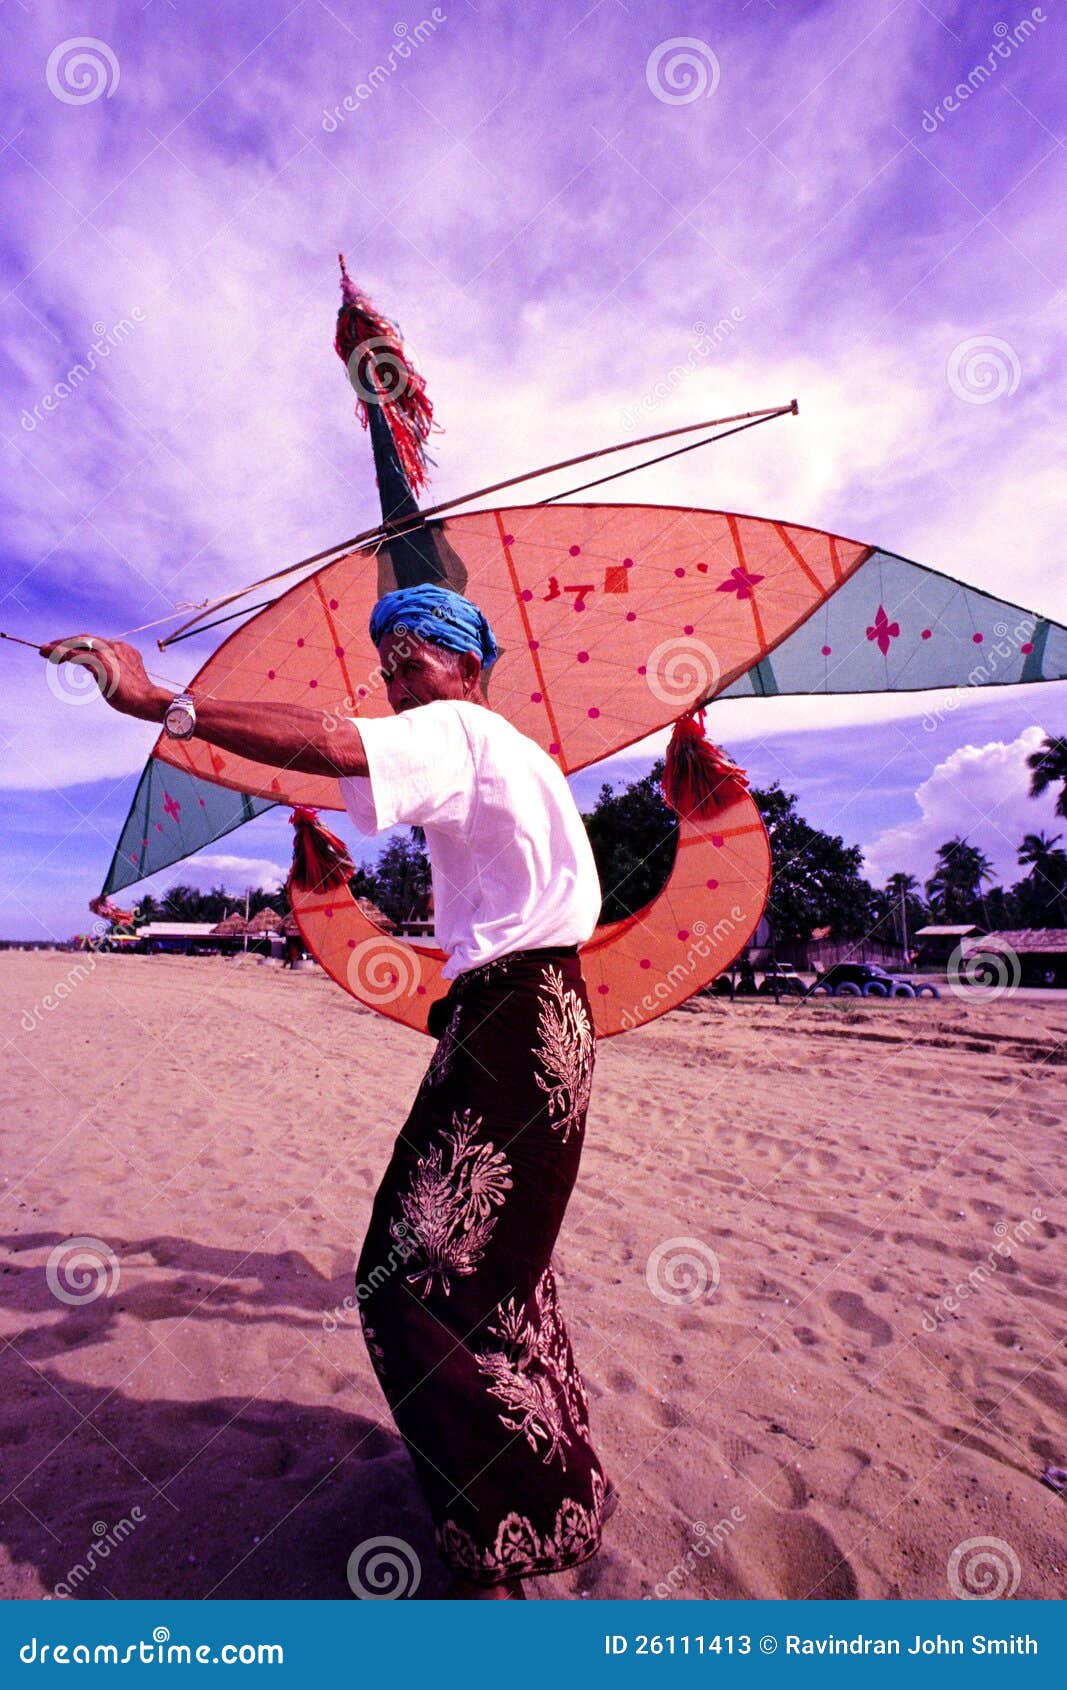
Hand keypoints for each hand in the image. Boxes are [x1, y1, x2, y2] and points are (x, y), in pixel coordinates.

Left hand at [38, 636, 164, 719]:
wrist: (148, 701)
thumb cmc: (137, 696)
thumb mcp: (123, 678)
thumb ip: (112, 670)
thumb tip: (100, 673)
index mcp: (122, 648)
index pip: (95, 642)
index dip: (77, 643)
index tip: (65, 649)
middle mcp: (115, 647)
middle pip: (84, 638)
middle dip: (64, 642)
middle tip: (48, 648)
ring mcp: (108, 654)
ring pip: (78, 643)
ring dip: (59, 647)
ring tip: (44, 651)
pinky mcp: (101, 663)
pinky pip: (76, 655)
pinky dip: (62, 654)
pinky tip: (52, 656)